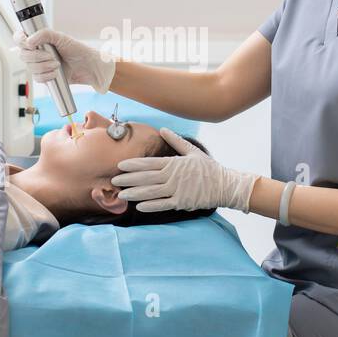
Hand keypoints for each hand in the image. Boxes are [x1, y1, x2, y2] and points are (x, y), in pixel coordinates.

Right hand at [14, 28, 115, 93]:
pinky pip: (37, 78)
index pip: (20, 38)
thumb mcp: (61, 37)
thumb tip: (29, 40)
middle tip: (51, 55)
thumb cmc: (77, 50)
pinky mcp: (44, 77)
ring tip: (57, 64)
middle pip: (22, 55)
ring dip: (44, 66)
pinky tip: (56, 73)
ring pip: (30, 68)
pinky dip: (46, 75)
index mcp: (39, 40)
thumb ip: (44, 34)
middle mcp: (37, 52)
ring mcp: (40, 65)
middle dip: (36, 56)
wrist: (88, 67)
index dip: (20, 40)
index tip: (29, 43)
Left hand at [111, 128, 257, 212]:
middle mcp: (173, 177)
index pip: (149, 163)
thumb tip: (163, 129)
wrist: (225, 185)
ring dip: (135, 194)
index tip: (120, 165)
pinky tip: (139, 207)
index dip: (133, 164)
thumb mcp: (192, 151)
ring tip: (121, 195)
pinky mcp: (181, 202)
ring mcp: (177, 190)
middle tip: (113, 181)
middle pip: (146, 178)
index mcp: (174, 163)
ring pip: (151, 192)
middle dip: (128, 179)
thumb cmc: (208, 168)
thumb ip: (176, 141)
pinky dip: (150, 206)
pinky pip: (163, 204)